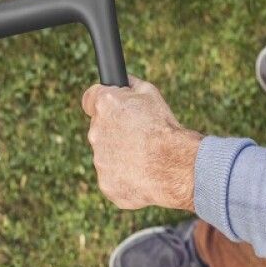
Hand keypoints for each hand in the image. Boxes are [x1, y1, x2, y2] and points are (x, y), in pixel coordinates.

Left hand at [81, 75, 201, 210]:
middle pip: (100, 129)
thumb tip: (123, 82)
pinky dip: (125, 177)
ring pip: (106, 155)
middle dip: (115, 131)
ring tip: (146, 157)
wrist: (176, 165)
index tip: (110, 109)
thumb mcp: (150, 93)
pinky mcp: (106, 184)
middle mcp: (95, 132)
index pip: (89, 99)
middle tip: (139, 137)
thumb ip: (130, 85)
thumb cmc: (165, 128)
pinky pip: (113, 178)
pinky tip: (144, 174)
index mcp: (104, 105)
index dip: (100, 102)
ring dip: (121, 155)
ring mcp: (99, 160)